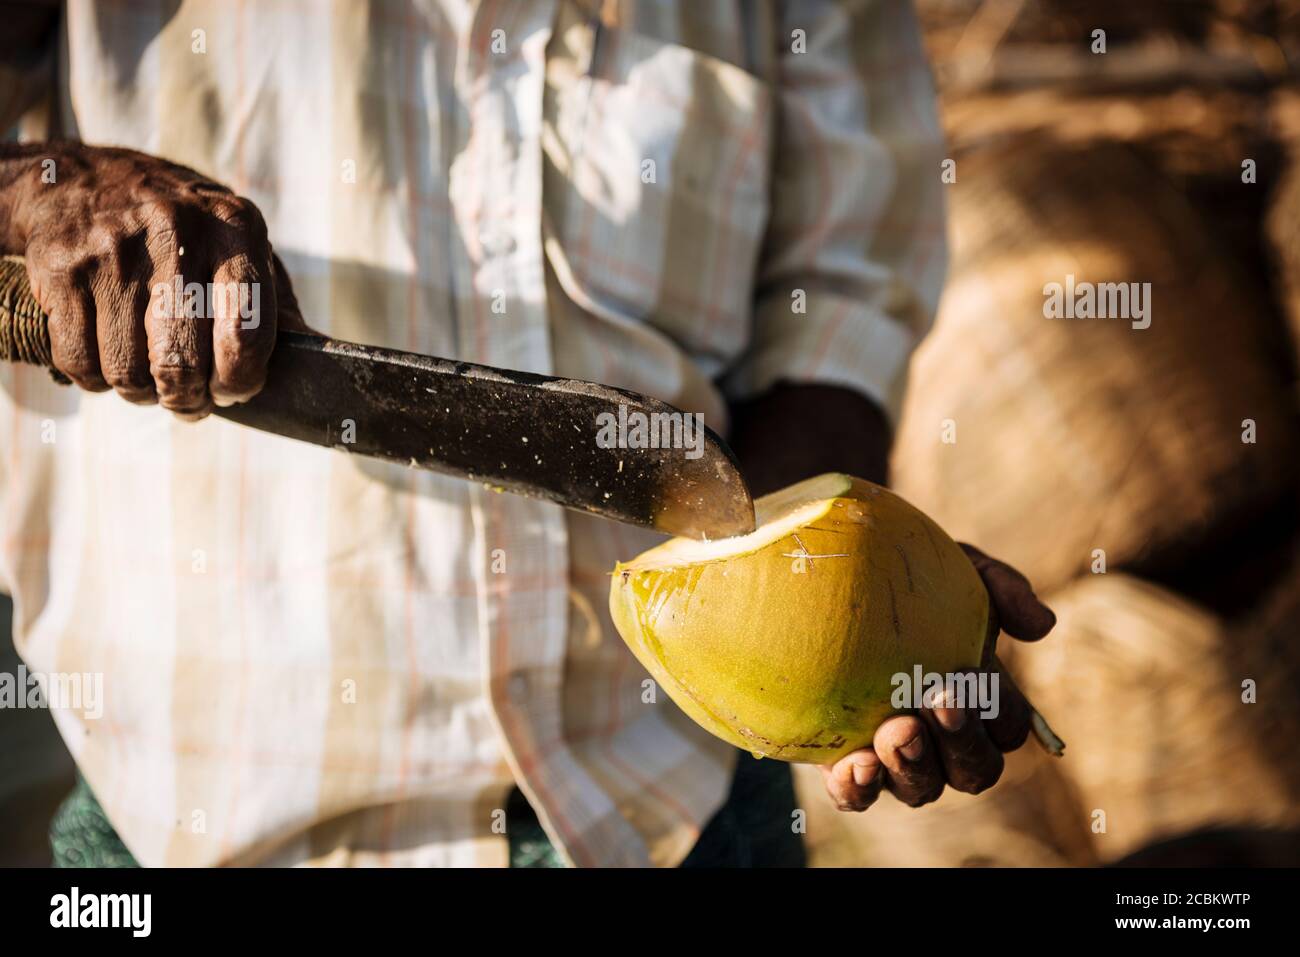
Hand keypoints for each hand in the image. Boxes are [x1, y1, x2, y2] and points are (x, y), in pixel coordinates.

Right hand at [1, 142, 305, 417]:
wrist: (88, 180)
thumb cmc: (188, 234)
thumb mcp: (243, 248)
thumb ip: (277, 309)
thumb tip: (321, 376)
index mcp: (235, 226)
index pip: (245, 333)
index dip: (240, 381)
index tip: (234, 391)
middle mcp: (174, 229)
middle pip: (181, 363)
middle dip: (189, 400)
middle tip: (191, 401)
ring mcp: (111, 248)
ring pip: (127, 372)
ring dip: (142, 394)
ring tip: (151, 379)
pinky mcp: (60, 267)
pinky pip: (79, 362)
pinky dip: (96, 380)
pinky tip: (110, 360)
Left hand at [819, 544, 1055, 811]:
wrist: (831, 579)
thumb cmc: (905, 575)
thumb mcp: (954, 566)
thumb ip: (1000, 585)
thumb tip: (1043, 626)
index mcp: (980, 699)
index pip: (1007, 727)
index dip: (998, 714)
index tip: (967, 676)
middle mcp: (945, 739)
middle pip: (975, 769)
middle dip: (961, 741)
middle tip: (936, 697)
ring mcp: (897, 757)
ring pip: (922, 790)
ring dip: (915, 766)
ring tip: (897, 730)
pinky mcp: (845, 767)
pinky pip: (857, 797)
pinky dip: (860, 790)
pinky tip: (854, 764)